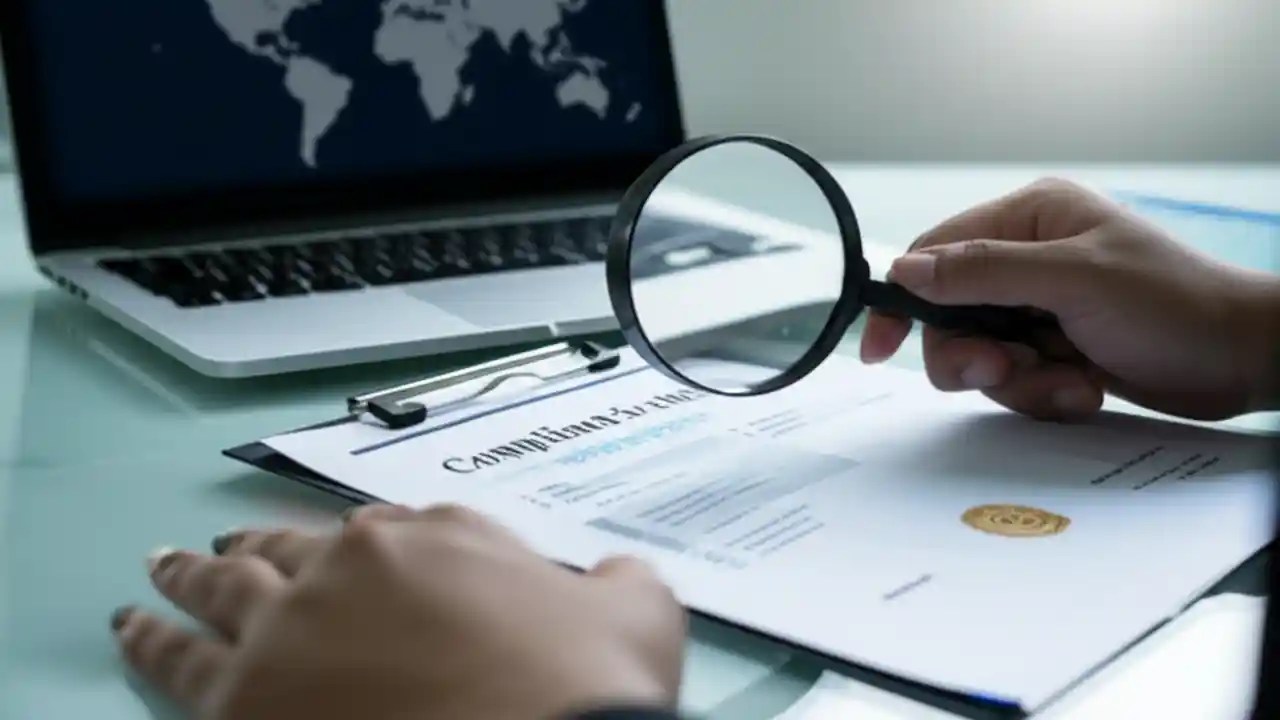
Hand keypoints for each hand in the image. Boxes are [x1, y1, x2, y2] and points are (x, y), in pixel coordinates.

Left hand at [111, 505, 686, 719]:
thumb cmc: (586, 688)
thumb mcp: (640, 614)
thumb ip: (620, 584)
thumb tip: (618, 579)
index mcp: (445, 538)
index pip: (403, 530)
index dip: (386, 549)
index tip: (373, 557)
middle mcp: (359, 564)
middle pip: (295, 545)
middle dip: (263, 542)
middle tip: (230, 540)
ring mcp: (297, 625)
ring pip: (226, 584)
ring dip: (192, 573)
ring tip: (163, 567)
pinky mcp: (248, 694)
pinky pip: (181, 661)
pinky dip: (153, 641)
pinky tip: (135, 630)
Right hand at [860, 177, 1279, 420]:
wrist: (1243, 360)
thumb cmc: (1175, 306)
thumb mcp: (1073, 281)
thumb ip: (983, 273)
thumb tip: (905, 271)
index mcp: (1029, 219)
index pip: (935, 254)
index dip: (903, 301)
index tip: (879, 347)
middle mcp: (1029, 258)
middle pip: (952, 316)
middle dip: (975, 355)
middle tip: (1004, 371)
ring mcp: (1043, 306)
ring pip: (982, 356)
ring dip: (1020, 382)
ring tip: (1071, 382)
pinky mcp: (1058, 347)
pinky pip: (1016, 381)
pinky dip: (1045, 394)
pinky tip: (1087, 387)